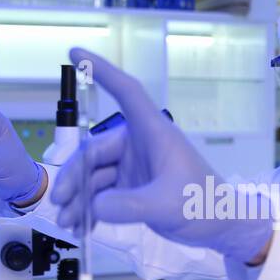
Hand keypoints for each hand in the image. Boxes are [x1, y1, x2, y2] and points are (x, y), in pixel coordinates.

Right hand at [49, 48, 273, 263]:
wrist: (220, 227)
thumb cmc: (203, 203)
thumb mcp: (167, 204)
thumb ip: (130, 206)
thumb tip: (94, 207)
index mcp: (152, 133)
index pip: (126, 91)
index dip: (102, 70)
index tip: (75, 50)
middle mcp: (138, 145)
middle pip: (93, 151)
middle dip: (73, 177)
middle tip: (60, 203)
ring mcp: (132, 167)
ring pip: (92, 177)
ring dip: (78, 200)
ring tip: (70, 224)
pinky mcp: (130, 189)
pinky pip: (100, 195)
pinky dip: (89, 210)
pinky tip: (82, 228)